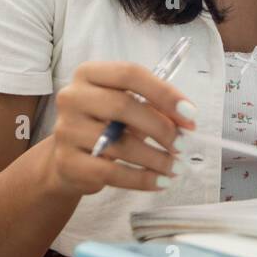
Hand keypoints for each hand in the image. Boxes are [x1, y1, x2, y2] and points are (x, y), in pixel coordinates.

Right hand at [43, 61, 196, 196]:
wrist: (70, 160)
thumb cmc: (105, 126)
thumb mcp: (126, 107)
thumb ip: (153, 107)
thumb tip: (186, 121)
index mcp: (89, 74)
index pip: (129, 74)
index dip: (163, 93)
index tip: (190, 114)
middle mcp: (72, 97)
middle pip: (123, 106)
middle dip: (161, 127)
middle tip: (183, 144)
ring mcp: (66, 129)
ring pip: (119, 144)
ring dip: (156, 158)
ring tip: (176, 167)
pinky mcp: (67, 162)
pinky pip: (111, 173)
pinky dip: (141, 179)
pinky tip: (159, 182)